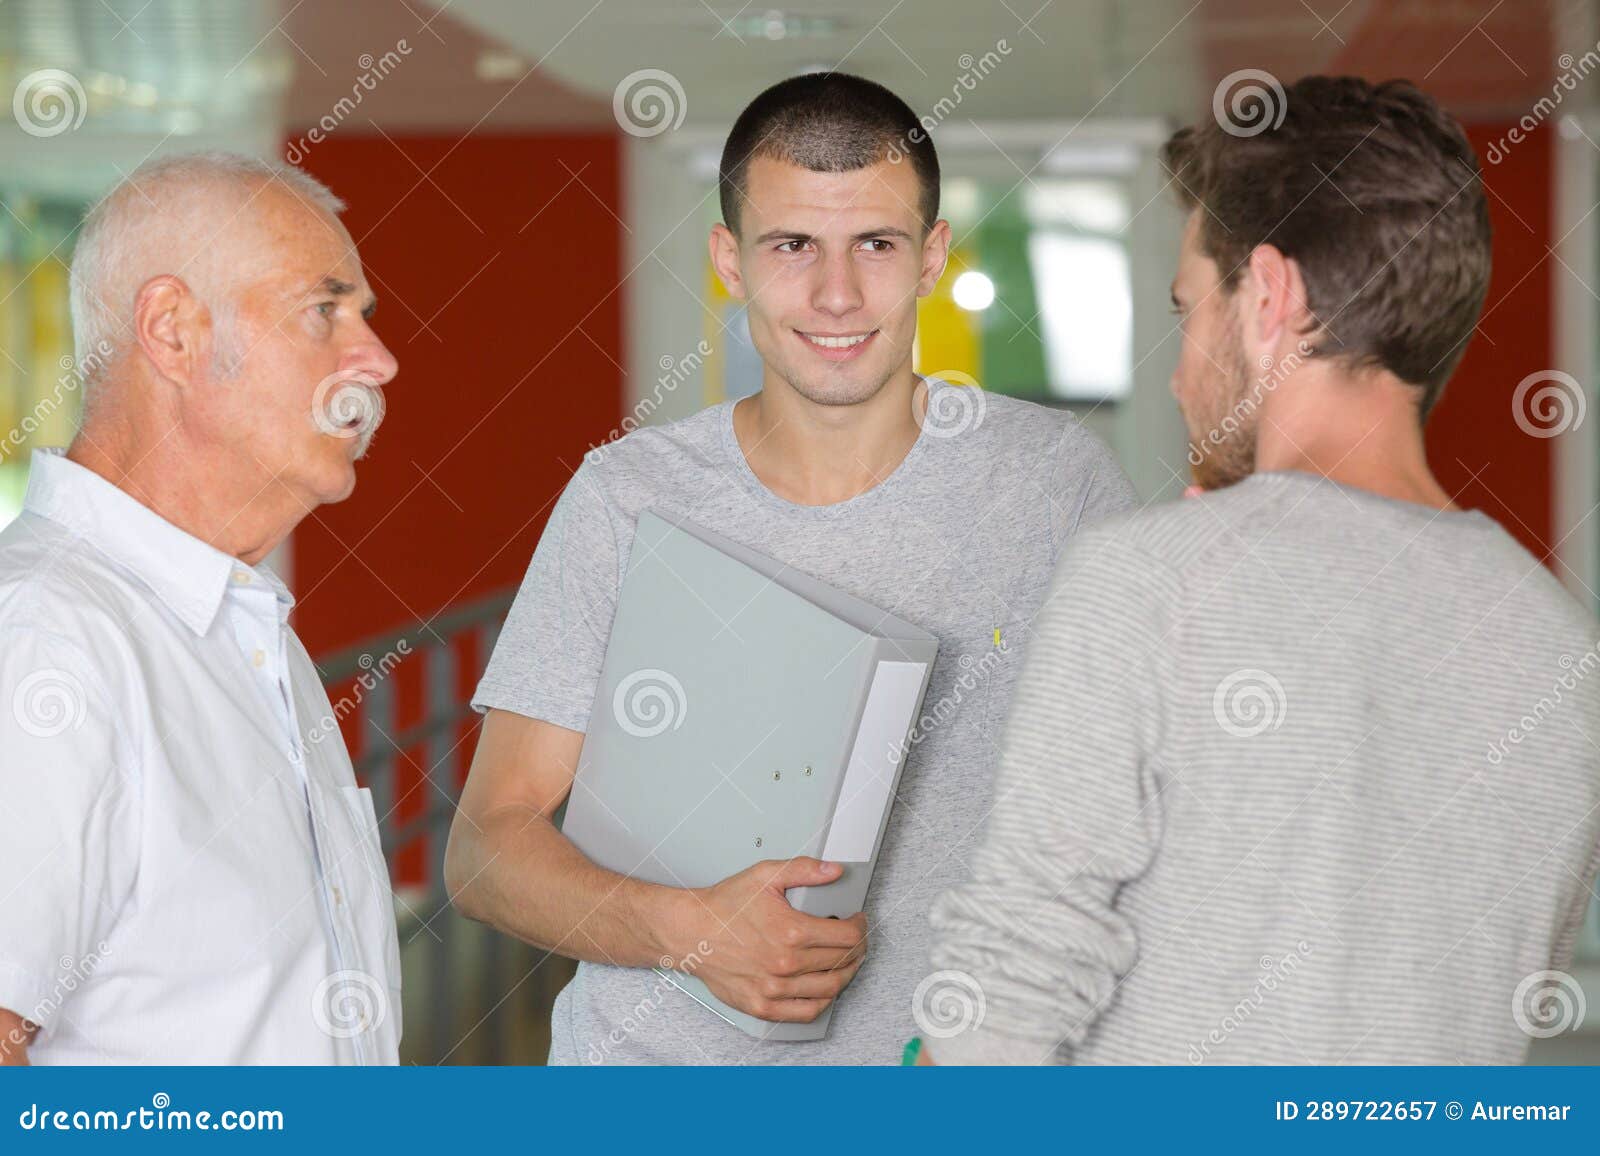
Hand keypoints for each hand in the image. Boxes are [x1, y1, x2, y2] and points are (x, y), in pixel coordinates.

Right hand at [677, 857, 868, 1022]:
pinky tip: (825, 988)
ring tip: (845, 962)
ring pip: (830, 989)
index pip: (848, 937)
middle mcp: (785, 964)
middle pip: (842, 962)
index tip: (857, 922)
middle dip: (856, 949)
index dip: (860, 927)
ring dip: (845, 974)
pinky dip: (823, 1001)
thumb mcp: (765, 875)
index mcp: (791, 931)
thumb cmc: (724, 906)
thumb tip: (835, 871)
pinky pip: (806, 1012)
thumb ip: (804, 869)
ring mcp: (774, 989)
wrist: (691, 931)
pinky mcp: (762, 1006)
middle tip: (855, 940)